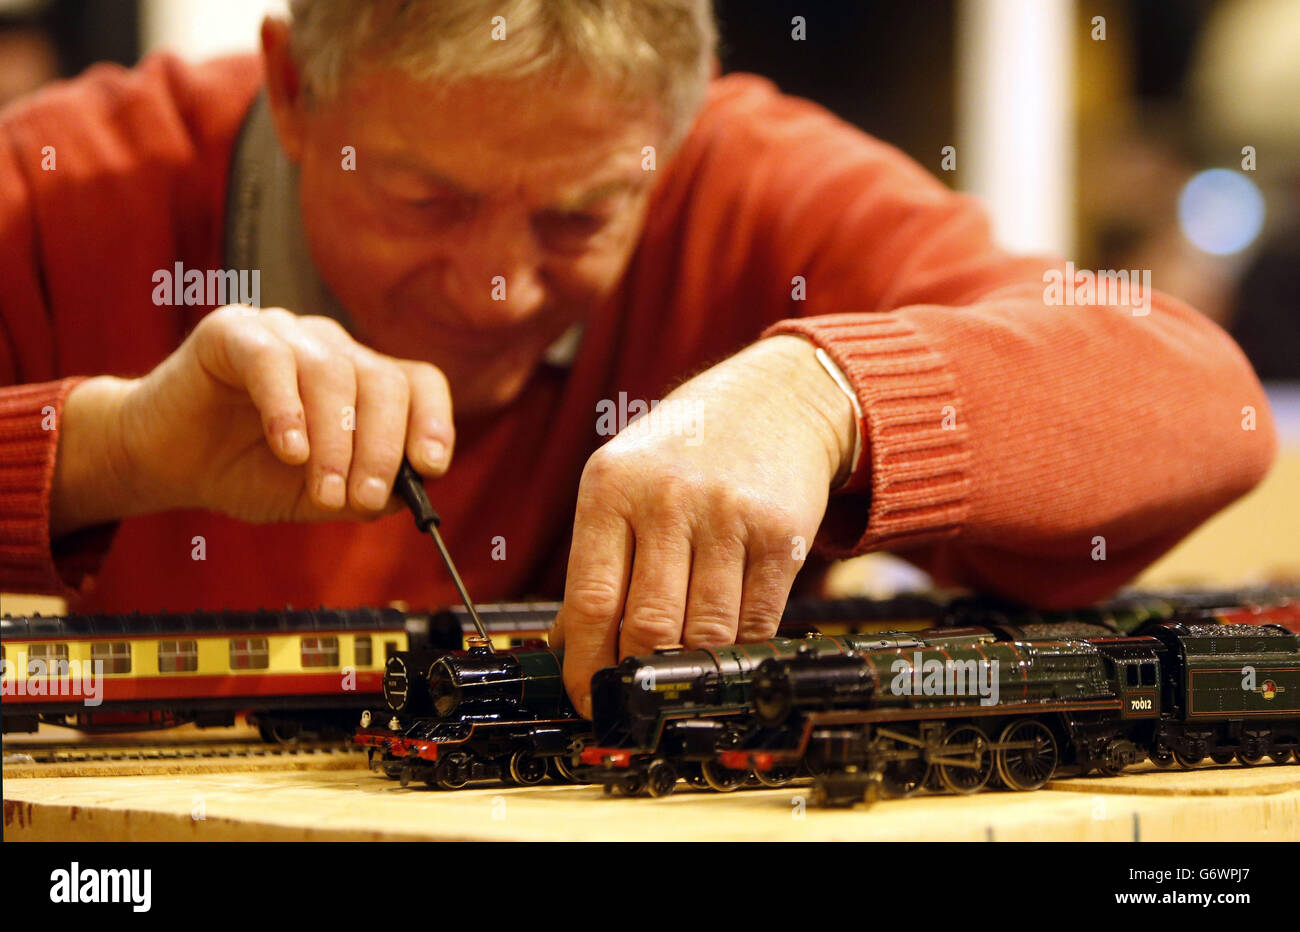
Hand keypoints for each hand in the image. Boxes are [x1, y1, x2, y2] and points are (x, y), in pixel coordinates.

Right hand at [51, 305, 454, 535]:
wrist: (166, 462)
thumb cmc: (245, 471)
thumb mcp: (314, 495)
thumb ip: (360, 494)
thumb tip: (405, 496)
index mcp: (363, 380)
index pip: (419, 383)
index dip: (434, 422)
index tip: (430, 469)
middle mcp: (332, 348)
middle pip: (383, 381)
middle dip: (382, 448)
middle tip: (365, 498)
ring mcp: (285, 332)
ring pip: (334, 374)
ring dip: (335, 442)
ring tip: (321, 491)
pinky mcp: (234, 331)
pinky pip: (273, 361)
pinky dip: (288, 410)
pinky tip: (288, 450)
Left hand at [550, 335, 856, 715]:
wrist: (775, 401)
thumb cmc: (686, 449)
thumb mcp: (622, 484)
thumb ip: (596, 562)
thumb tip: (567, 646)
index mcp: (611, 487)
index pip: (592, 599)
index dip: (586, 664)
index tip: (586, 698)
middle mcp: (668, 497)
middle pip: (650, 625)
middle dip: (639, 673)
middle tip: (634, 694)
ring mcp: (729, 515)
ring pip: (707, 632)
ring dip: (691, 665)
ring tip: (680, 668)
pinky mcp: (781, 535)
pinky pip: (757, 622)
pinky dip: (738, 649)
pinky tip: (725, 644)